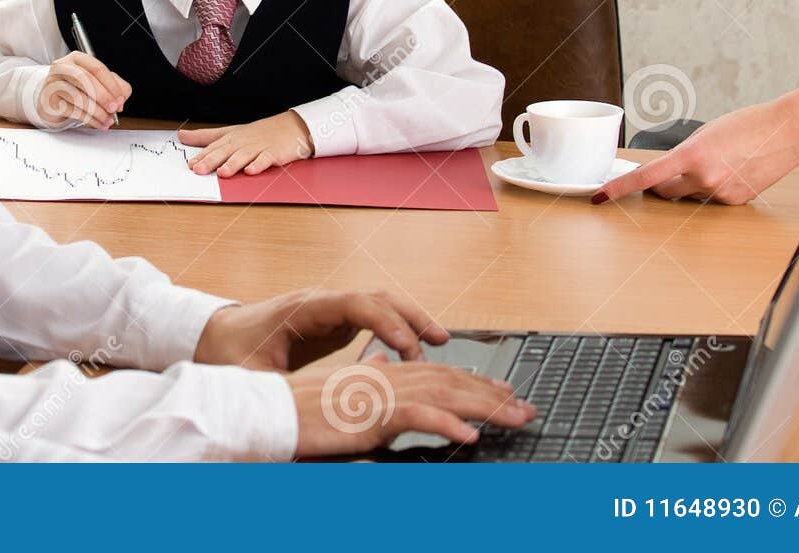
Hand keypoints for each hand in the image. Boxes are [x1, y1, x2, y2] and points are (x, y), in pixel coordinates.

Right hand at [35, 52, 130, 128]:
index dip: (111, 85)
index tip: (120, 98)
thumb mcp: (98, 83)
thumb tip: (122, 97)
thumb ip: (115, 86)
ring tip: (107, 119)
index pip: (97, 68)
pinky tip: (97, 123)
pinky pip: (72, 110)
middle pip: (85, 80)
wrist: (52, 100)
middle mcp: (63, 67)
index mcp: (77, 59)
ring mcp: (54, 83)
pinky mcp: (50, 100)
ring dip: (97, 112)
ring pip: (78, 97)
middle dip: (104, 96)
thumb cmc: (76, 88)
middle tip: (114, 109)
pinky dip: (89, 119)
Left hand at [177, 111, 312, 175]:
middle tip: (198, 169)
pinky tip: (251, 171)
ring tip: (222, 172)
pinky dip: (258, 165)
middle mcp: (242, 142)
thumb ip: (205, 136)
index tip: (189, 165)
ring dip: (233, 164)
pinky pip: (265, 159)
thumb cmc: (259, 133)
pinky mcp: (273, 153)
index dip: (201, 156)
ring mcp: (258, 147)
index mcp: (231, 138)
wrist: (290, 127)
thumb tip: (181, 135)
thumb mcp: (230, 132)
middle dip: (211, 160)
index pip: (213, 147)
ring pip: (243, 156)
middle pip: (225, 151)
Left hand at [194, 287, 452, 369]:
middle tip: (442, 340)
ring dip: (410, 319)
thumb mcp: (249, 377)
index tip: (408, 348)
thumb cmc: (229, 353)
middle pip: (377, 297)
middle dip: (411, 316)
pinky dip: (398, 329)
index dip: (386, 323)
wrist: (214, 335)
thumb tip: (292, 416)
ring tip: (442, 341)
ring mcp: (330, 310)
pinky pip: (374, 318)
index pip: (356, 305)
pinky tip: (416, 351)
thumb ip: (275, 393)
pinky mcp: (333, 322)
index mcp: (304, 310)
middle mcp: (322, 303)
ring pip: (380, 304)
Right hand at [287, 354, 535, 457]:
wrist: (272, 411)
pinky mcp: (372, 414)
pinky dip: (446, 424)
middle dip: (493, 394)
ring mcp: (382, 394)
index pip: (440, 373)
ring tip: (515, 419)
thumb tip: (380, 360)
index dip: (475, 382)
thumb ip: (365, 375)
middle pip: (452, 380)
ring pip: (445, 393)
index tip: (504, 392)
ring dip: (484, 407)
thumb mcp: (340, 388)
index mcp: (384, 373)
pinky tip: (469, 437)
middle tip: (526, 408)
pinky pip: (418, 417)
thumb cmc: (301, 406)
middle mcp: (389, 377)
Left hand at [593, 97, 798, 205]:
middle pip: (664, 191)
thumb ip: (682, 155)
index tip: (600, 196)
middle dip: (660, 184)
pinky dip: (712, 188)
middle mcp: (704, 178)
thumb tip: (666, 173)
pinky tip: (732, 171)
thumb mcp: (704, 134)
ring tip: (716, 163)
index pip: (645, 177)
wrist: (786, 133)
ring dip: (689, 185)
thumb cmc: (746, 125)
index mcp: (692, 155)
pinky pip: (711, 199)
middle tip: (672, 170)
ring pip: (688, 196)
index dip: (619, 189)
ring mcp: (720, 193)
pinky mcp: (735, 202)